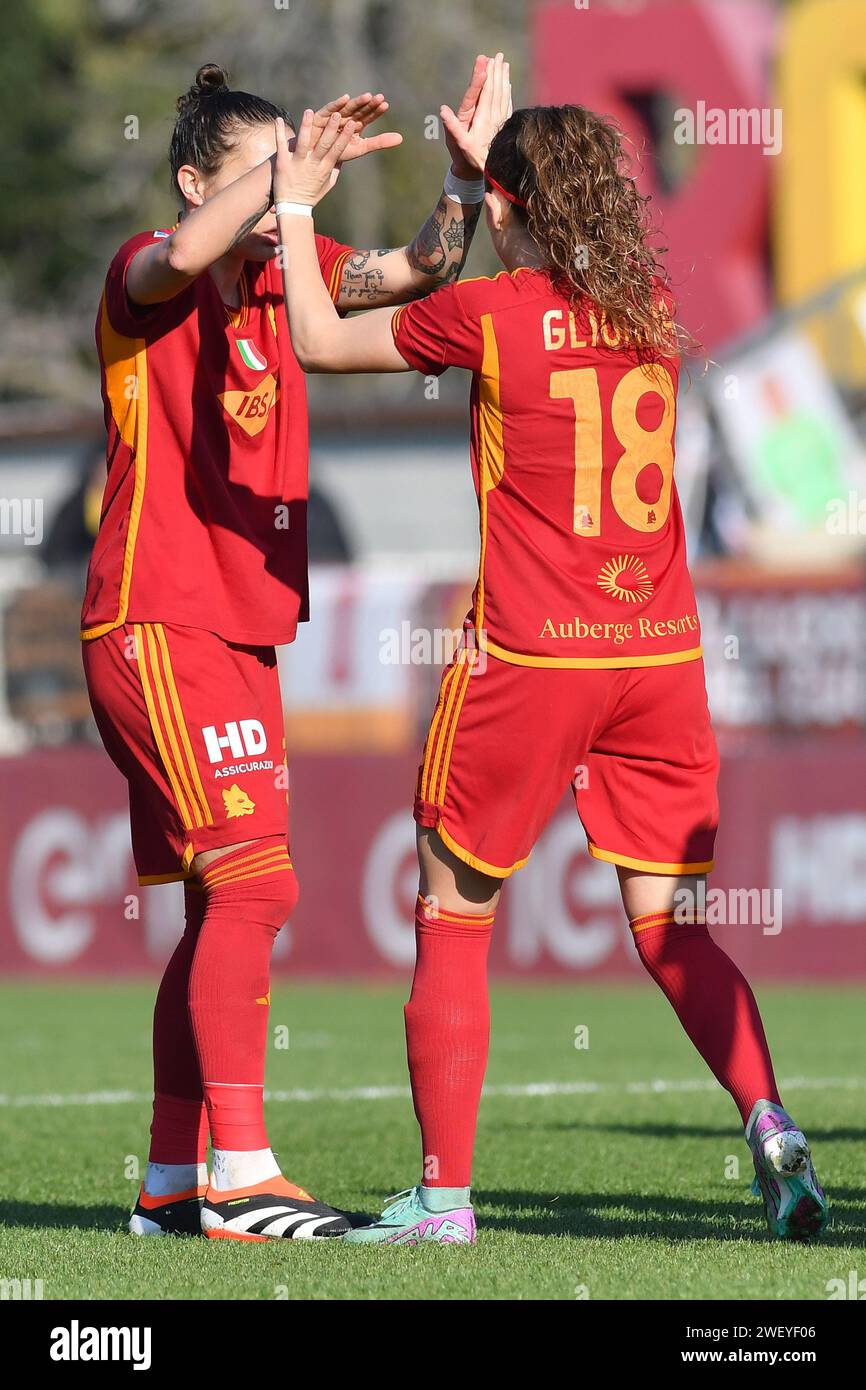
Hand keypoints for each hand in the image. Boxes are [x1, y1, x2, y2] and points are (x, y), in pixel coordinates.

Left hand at [272, 112, 358, 207]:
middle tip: (338, 114)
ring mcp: (297, 163)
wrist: (293, 208)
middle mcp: (313, 164)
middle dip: (331, 129)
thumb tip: (342, 154)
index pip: (338, 149)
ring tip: (310, 111)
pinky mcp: (283, 163)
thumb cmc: (312, 194)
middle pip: (324, 144)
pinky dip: (279, 132)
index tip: (353, 123)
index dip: (345, 136)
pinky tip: (278, 119)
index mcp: (325, 168)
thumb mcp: (328, 183)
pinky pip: (281, 145)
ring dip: (306, 126)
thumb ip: (335, 168)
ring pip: (303, 142)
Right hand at [311, 91, 402, 160]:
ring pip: (347, 108)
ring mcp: (334, 115)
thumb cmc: (339, 151)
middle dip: (368, 103)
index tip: (386, 104)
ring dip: (356, 102)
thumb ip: (380, 142)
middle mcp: (346, 116)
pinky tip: (345, 99)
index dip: (376, 111)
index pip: (368, 115)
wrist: (317, 158)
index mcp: (356, 123)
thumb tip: (401, 138)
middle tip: (378, 97)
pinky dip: (337, 104)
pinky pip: (330, 109)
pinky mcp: (321, 117)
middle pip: (359, 109)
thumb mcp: (361, 148)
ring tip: (367, 97)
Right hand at [440, 51, 511, 175]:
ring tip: (505, 64)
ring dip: (504, 79)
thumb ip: (451, 126)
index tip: (489, 60)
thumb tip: (443, 110)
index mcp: (482, 119)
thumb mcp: (458, 144)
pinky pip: (507, 105)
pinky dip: (507, 93)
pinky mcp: (503, 126)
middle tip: (499, 55)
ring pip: (504, 95)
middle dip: (497, 72)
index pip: (486, 92)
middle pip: (497, 90)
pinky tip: (508, 85)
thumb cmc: (468, 158)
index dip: (488, 76)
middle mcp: (493, 117)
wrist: (487, 173)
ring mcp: (500, 121)